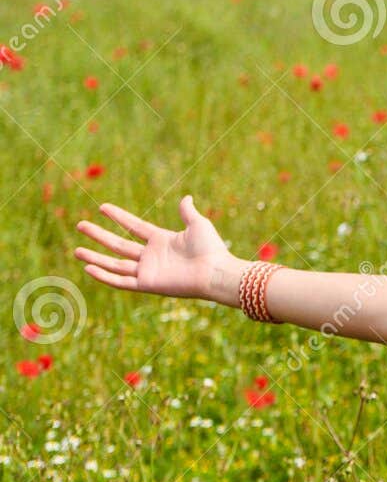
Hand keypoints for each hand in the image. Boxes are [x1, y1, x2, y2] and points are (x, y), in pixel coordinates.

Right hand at [73, 195, 234, 300]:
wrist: (216, 271)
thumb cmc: (211, 249)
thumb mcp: (197, 224)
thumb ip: (187, 212)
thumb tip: (186, 197)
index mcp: (161, 240)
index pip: (134, 226)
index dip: (118, 217)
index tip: (102, 207)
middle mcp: (151, 256)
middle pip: (118, 244)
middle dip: (99, 235)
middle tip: (80, 225)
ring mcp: (148, 271)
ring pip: (114, 263)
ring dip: (95, 257)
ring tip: (76, 249)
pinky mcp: (147, 284)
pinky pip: (121, 281)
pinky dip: (104, 276)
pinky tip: (88, 268)